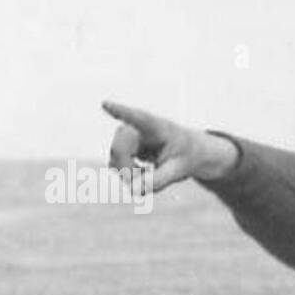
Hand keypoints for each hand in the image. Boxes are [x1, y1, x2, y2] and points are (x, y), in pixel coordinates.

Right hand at [102, 99, 237, 190]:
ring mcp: (127, 135)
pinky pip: (116, 164)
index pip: (138, 118)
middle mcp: (137, 127)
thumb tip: (133, 191)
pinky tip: (143, 173)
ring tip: (149, 175)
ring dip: (129, 174)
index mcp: (156, 127)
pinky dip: (128, 174)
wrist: (188, 149)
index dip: (120, 112)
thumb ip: (158, 181)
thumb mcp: (179, 170)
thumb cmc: (185, 155)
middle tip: (140, 185)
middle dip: (127, 170)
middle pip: (119, 148)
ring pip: (114, 158)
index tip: (105, 104)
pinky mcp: (122, 145)